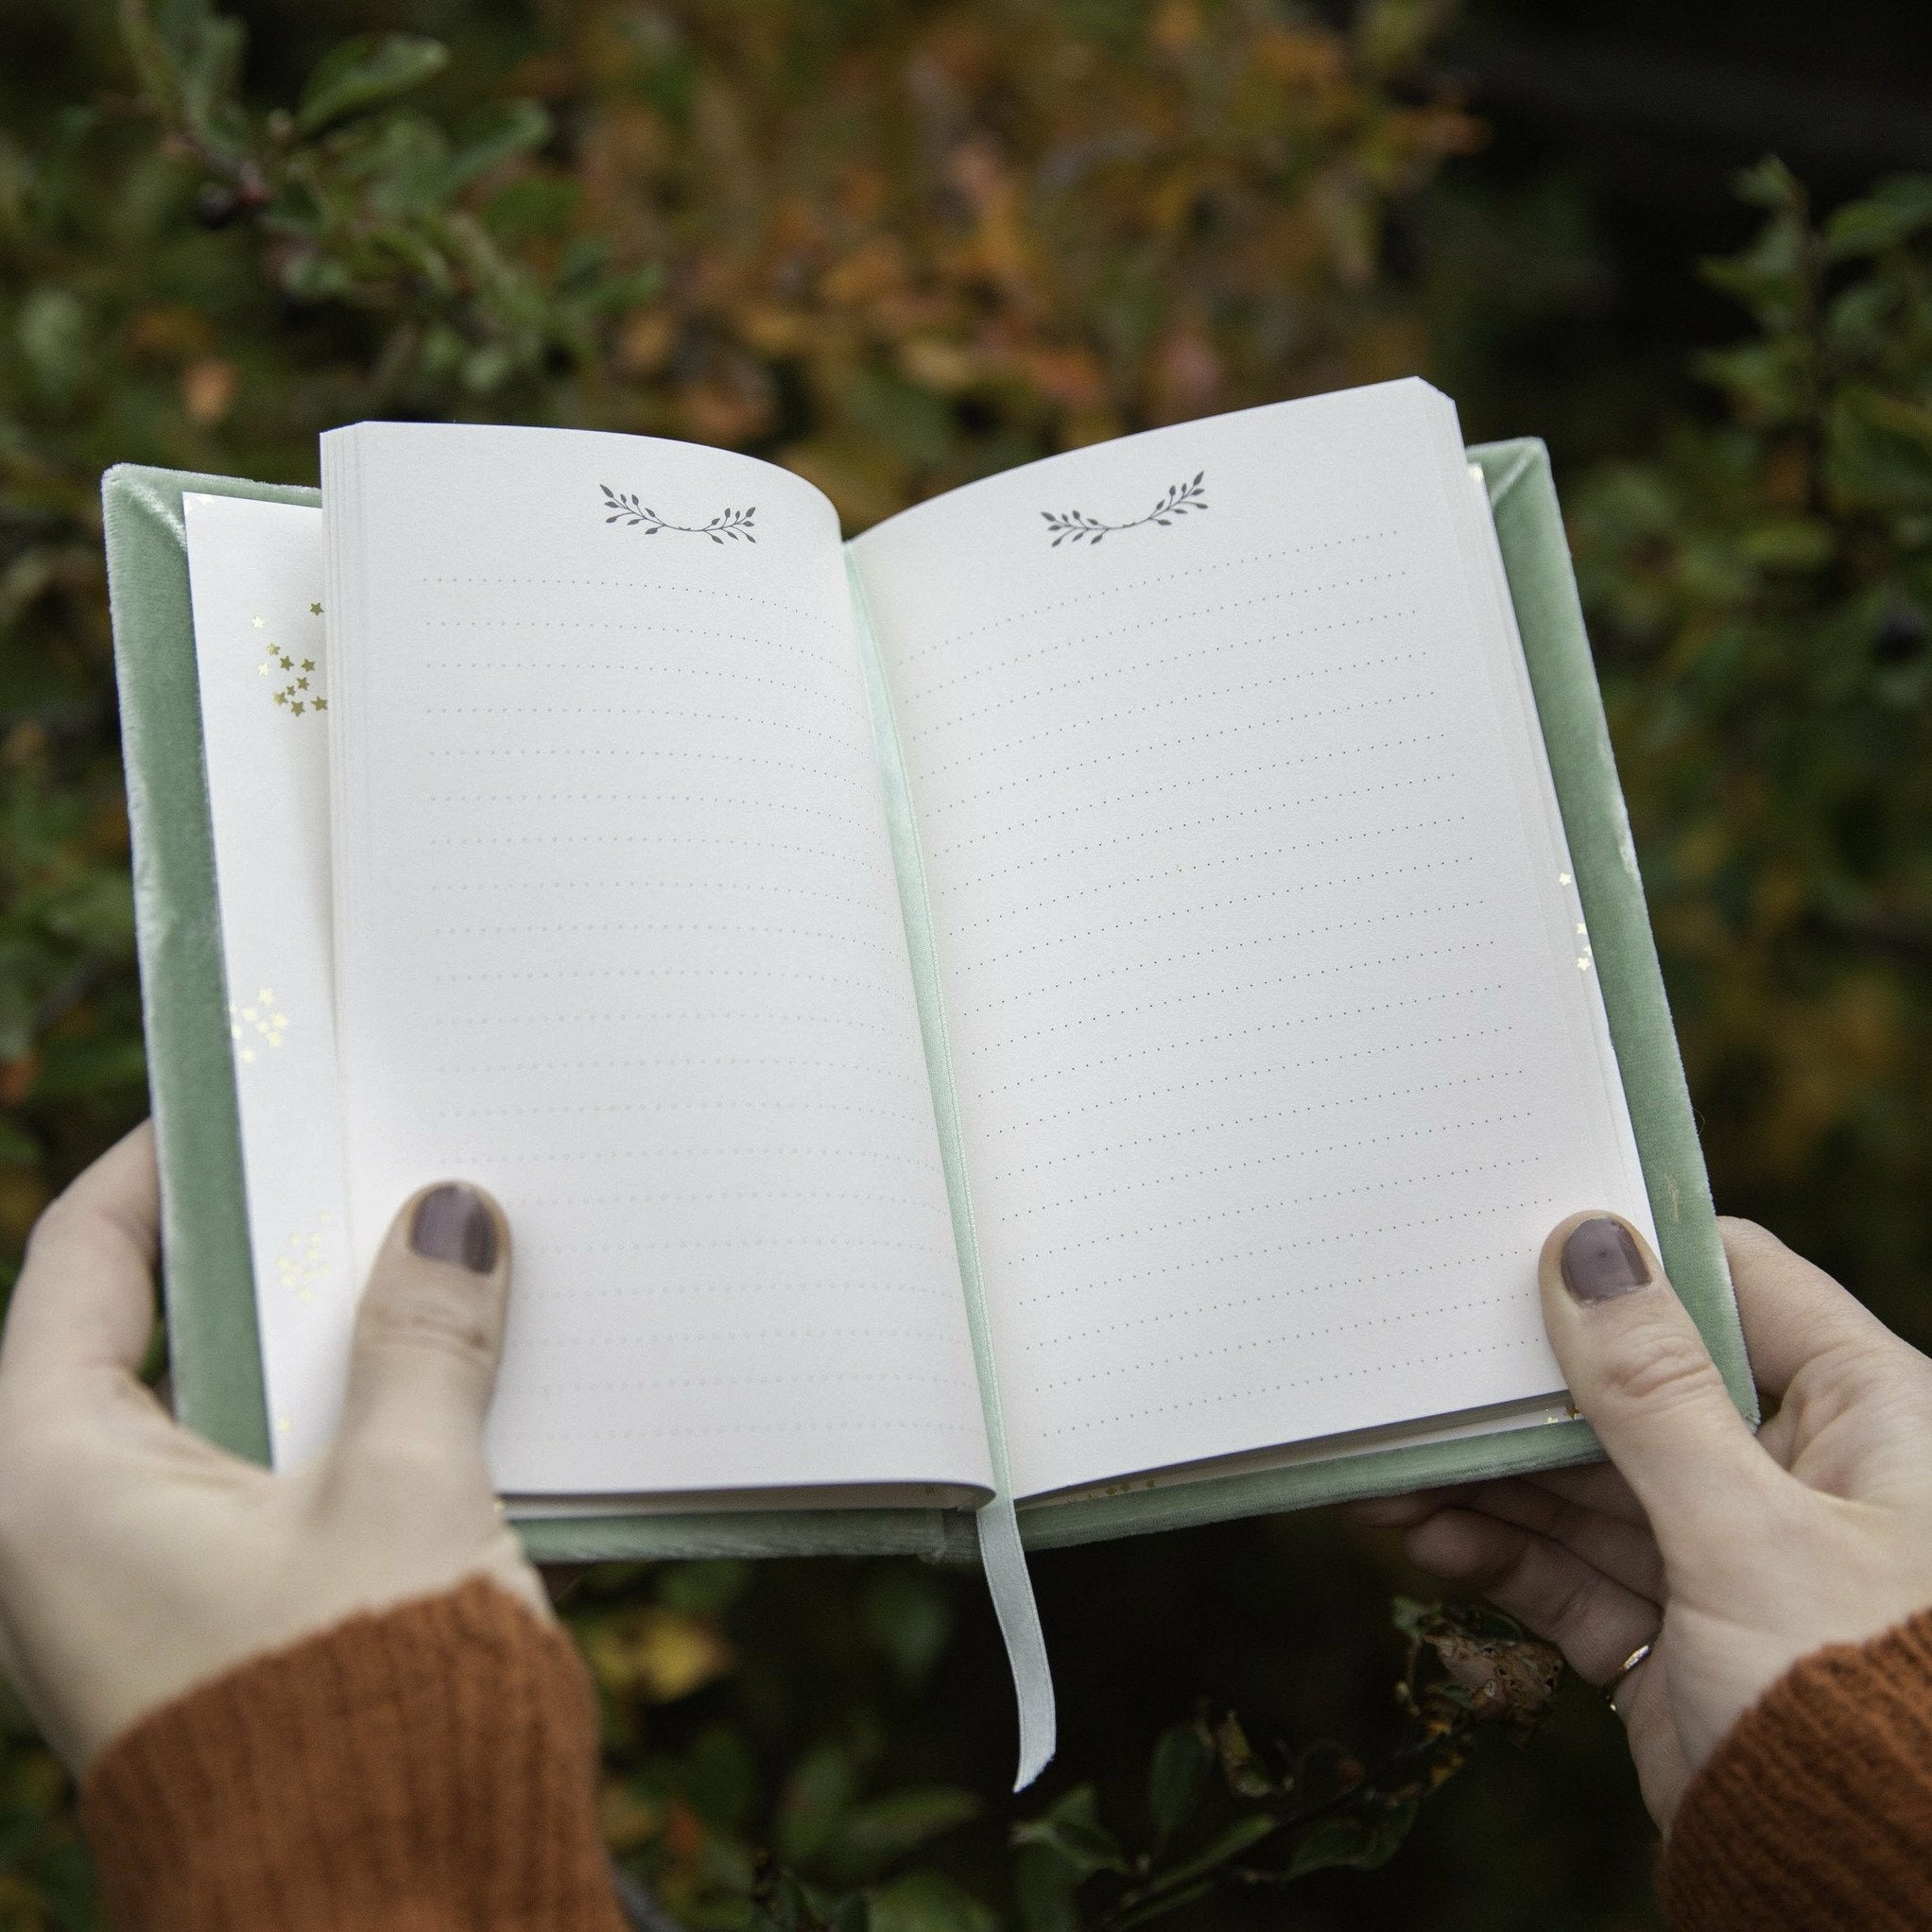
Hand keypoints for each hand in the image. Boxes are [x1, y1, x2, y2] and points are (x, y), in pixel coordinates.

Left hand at [0, 1121, 544, 1772]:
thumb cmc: (359, 1715)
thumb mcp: (404, 1494)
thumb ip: (424, 1341)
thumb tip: (449, 1214)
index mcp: (48, 1479)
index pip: (83, 1258)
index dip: (167, 1161)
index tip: (252, 1096)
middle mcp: (57, 1529)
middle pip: (146, 1327)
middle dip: (263, 1248)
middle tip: (364, 1172)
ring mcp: (125, 1588)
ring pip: (210, 1406)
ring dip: (309, 1337)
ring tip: (413, 1264)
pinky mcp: (197, 1632)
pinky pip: (249, 1479)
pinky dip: (323, 1419)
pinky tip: (423, 1385)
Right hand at [1351, 1212, 1931, 1830]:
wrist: (1875, 1913)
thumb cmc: (1867, 1703)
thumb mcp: (1751, 1530)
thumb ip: (1654, 1390)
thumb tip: (1588, 1245)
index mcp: (1868, 1417)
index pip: (1739, 1283)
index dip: (1633, 1253)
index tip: (1519, 1228)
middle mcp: (1802, 1473)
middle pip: (1640, 1388)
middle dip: (1522, 1384)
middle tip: (1418, 1355)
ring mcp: (1735, 1557)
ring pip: (1589, 1484)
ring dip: (1486, 1475)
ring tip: (1383, 1458)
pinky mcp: (1679, 1636)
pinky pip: (1573, 1571)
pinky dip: (1498, 1555)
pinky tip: (1418, 1535)